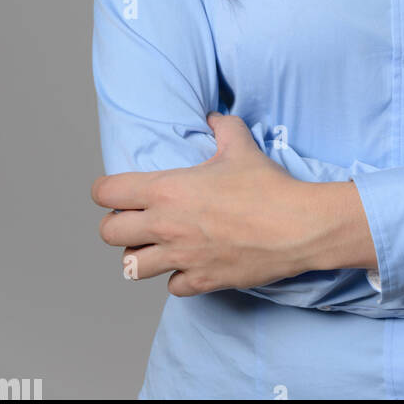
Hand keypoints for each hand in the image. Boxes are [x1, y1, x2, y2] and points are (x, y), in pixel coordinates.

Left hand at [91, 112, 375, 295]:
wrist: (297, 226)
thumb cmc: (267, 185)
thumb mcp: (241, 144)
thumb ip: (222, 126)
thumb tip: (214, 117)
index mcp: (167, 190)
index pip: (106, 192)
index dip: (107, 190)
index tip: (118, 190)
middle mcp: (165, 226)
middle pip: (108, 233)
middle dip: (117, 224)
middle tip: (137, 218)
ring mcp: (181, 257)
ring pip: (131, 267)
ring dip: (141, 255)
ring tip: (157, 245)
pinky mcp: (200, 280)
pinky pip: (171, 286)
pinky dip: (177, 276)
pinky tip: (190, 262)